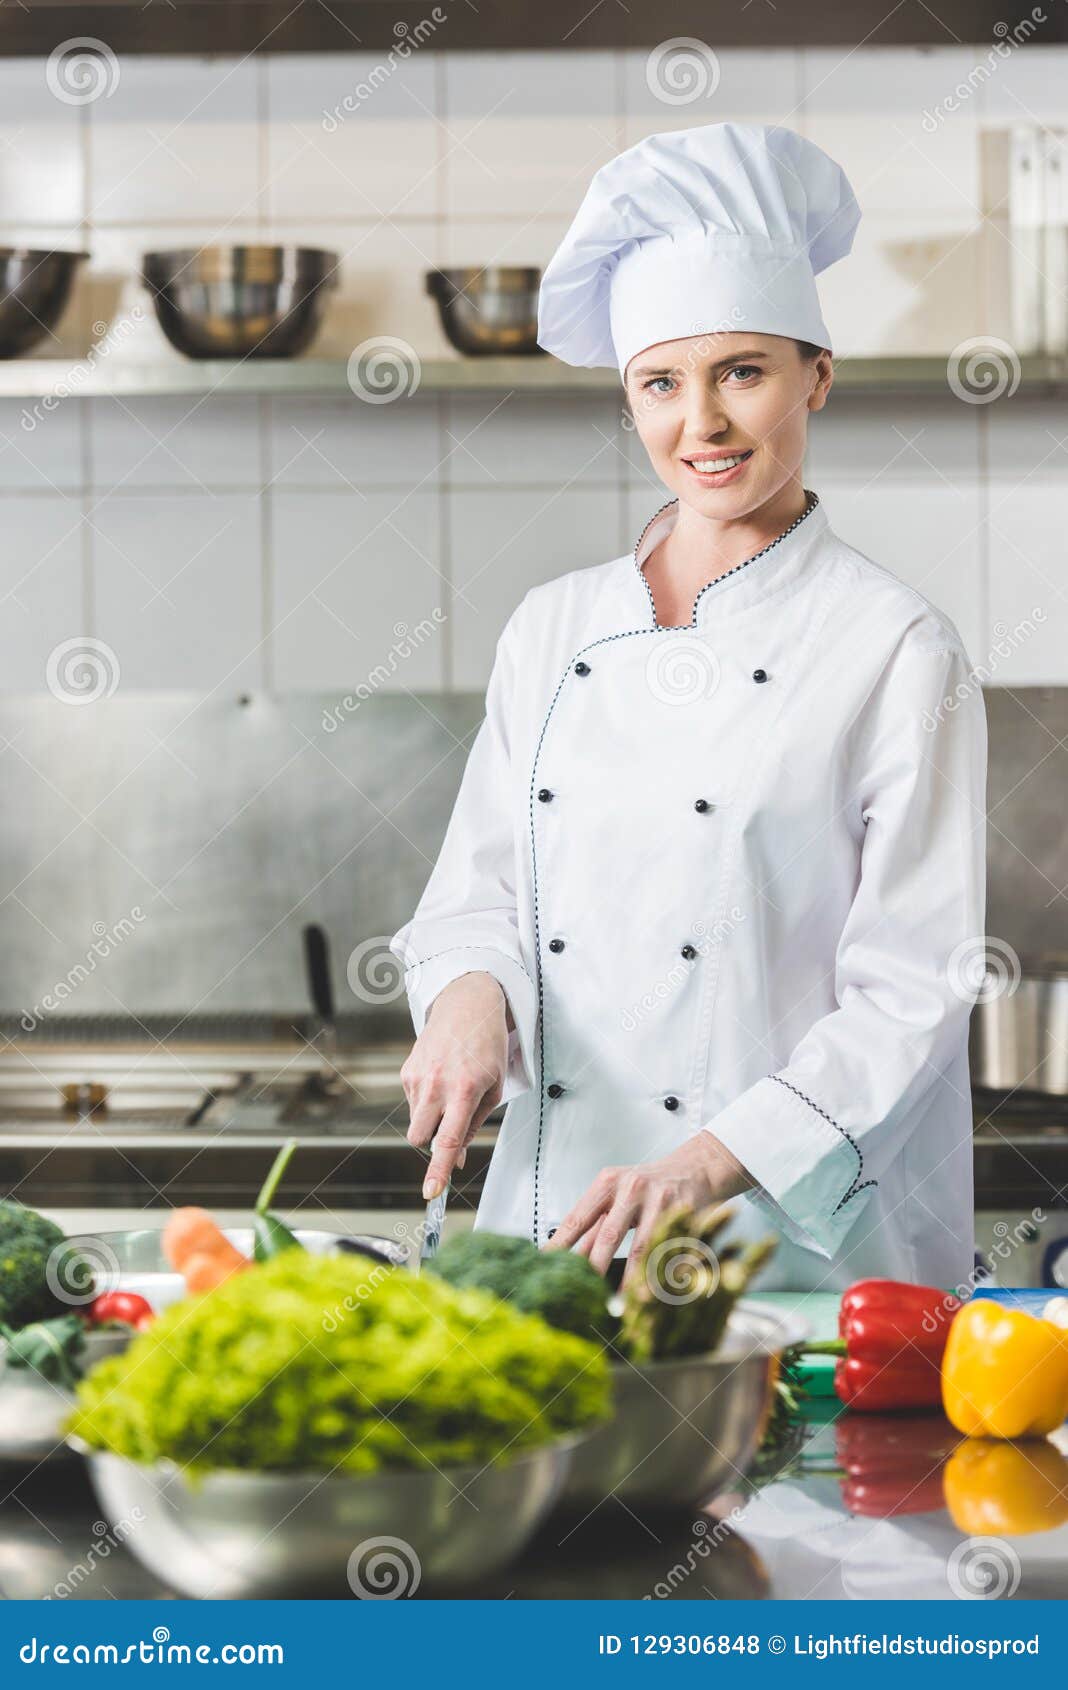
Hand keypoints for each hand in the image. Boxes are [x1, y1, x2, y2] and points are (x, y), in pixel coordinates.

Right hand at [401, 971, 510, 1198]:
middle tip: (451, 1126)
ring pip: (415, 1122)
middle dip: (431, 1143)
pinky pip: (412, 1103)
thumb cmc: (487, 1045)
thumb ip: (473, 1125)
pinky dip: (425, 1102)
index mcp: (465, 1090)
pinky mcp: (406, 1071)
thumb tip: (455, 1159)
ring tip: (451, 1092)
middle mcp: (437, 1084)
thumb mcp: (494, 1086)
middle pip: (419, 1138)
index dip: (438, 1170)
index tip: (431, 1192)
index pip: (447, 1140)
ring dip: (430, 1120)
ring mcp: (418, 1077)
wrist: (467, 1004)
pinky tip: (441, 1079)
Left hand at [544, 1132, 754, 1285]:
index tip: (545, 1265)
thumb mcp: (617, 1198)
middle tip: (583, 1292)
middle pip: (608, 1235)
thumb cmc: (649, 1185)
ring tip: (621, 1302)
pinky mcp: (684, 1213)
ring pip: (642, 1248)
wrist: (694, 1168)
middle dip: (594, 1267)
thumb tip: (569, 1257)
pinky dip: (660, 1274)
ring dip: (630, 1280)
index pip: (578, 1218)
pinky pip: (669, 1251)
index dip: (561, 1244)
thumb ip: (594, 1227)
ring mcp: (660, 1200)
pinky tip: (653, 1292)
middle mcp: (632, 1187)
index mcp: (608, 1182)